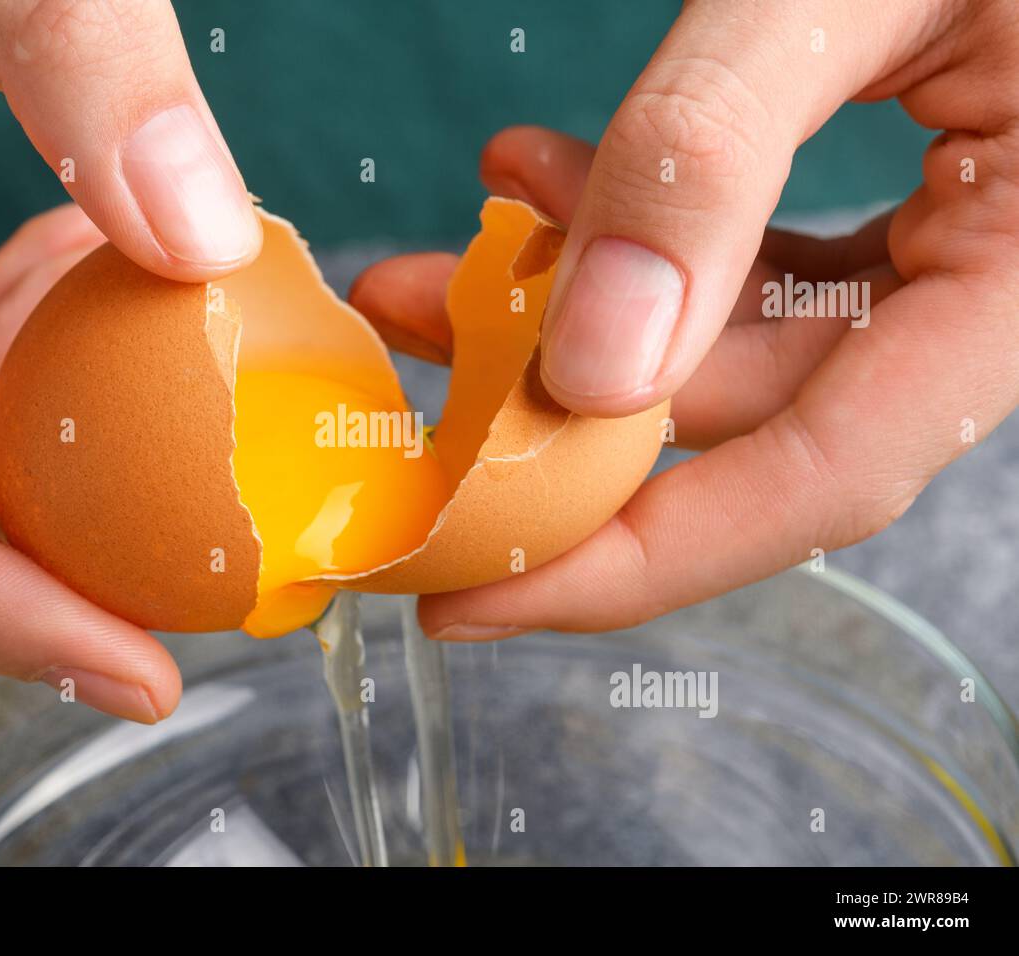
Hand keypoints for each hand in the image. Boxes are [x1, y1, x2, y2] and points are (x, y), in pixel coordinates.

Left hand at [351, 0, 1018, 638]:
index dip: (625, 560)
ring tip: (447, 247)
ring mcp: (958, 255)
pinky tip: (544, 178)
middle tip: (412, 341)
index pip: (811, 484)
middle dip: (556, 389)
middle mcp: (996, 301)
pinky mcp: (919, 208)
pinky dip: (648, 233)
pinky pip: (762, 263)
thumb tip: (598, 367)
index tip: (465, 598)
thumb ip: (717, 158)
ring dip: (580, 296)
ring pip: (735, 337)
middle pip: (746, 415)